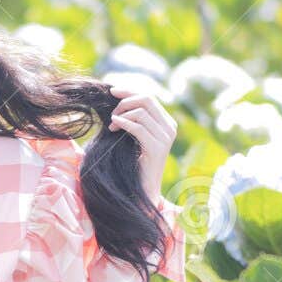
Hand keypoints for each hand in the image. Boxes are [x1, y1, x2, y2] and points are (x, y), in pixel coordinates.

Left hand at [106, 82, 176, 201]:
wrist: (143, 189)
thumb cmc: (135, 163)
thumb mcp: (136, 136)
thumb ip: (134, 118)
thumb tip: (119, 97)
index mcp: (167, 123)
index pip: (149, 97)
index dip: (130, 91)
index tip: (112, 91)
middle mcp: (170, 128)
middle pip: (147, 100)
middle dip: (125, 101)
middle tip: (111, 112)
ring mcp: (165, 138)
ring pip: (141, 112)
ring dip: (122, 114)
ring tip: (111, 126)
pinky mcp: (157, 148)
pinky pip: (138, 127)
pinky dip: (123, 123)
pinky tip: (114, 125)